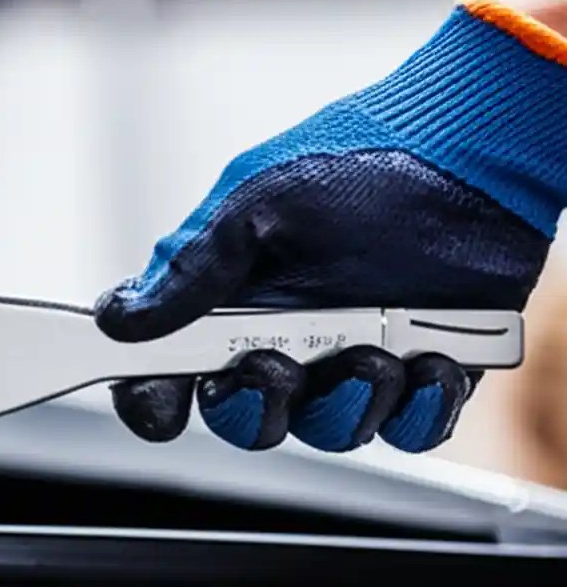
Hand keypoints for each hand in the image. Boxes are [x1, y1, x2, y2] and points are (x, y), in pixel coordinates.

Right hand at [94, 0, 566, 453]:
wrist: (467, 155)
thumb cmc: (353, 164)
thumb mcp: (255, 210)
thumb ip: (188, 273)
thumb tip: (119, 320)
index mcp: (225, 301)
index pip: (164, 373)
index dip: (153, 400)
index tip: (162, 404)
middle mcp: (281, 338)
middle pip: (242, 419)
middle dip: (256, 405)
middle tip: (278, 364)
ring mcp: (348, 359)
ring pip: (325, 431)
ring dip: (345, 404)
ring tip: (376, 352)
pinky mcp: (418, 372)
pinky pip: (408, 430)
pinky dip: (417, 409)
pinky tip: (428, 364)